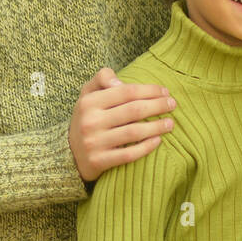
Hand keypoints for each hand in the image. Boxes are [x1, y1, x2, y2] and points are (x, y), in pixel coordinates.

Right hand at [68, 68, 175, 182]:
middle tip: (173, 105)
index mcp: (89, 102)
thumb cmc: (87, 117)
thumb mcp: (88, 94)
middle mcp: (90, 121)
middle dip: (158, 106)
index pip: (126, 92)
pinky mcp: (98, 161)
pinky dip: (146, 147)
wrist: (68, 153)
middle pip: (134, 110)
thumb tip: (119, 82)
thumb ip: (102, 78)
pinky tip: (158, 141)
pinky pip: (129, 154)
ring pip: (134, 132)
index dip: (150, 90)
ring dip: (157, 127)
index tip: (165, 92)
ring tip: (170, 123)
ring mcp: (94, 143)